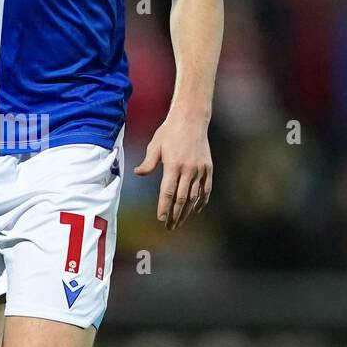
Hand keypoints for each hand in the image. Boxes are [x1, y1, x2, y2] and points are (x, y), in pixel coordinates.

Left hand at [133, 113, 212, 229]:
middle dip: (175, 215)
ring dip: (186, 211)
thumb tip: (138, 173)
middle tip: (169, 227)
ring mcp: (200, 170)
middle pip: (181, 199)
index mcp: (173, 165)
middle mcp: (188, 170)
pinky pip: (206, 189)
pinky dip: (201, 201)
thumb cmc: (169, 132)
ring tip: (180, 222)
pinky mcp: (208, 168)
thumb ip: (148, 163)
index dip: (164, 207)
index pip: (167, 192)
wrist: (191, 119)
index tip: (161, 219)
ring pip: (194, 197)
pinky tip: (195, 210)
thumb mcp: (155, 145)